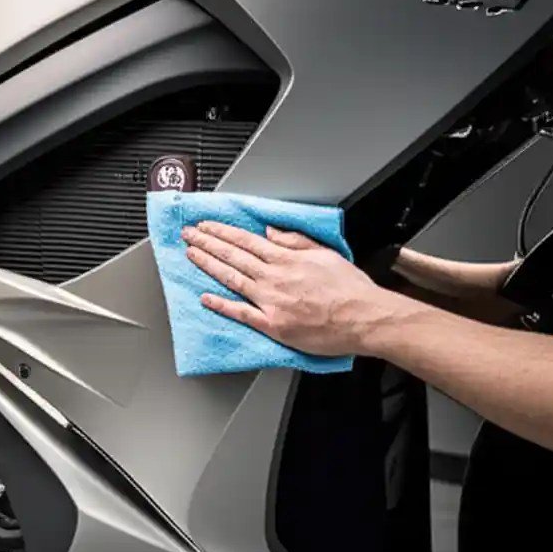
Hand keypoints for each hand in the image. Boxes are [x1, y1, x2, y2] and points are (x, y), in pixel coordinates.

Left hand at [182, 222, 403, 356]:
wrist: (364, 318)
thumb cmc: (350, 289)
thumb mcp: (325, 253)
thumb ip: (295, 241)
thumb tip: (270, 232)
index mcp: (286, 258)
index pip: (245, 240)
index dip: (221, 231)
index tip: (206, 226)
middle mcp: (274, 277)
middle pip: (233, 256)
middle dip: (207, 243)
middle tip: (188, 235)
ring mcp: (271, 302)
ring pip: (231, 278)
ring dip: (208, 265)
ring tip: (191, 256)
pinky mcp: (273, 325)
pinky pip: (241, 313)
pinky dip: (221, 304)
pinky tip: (206, 298)